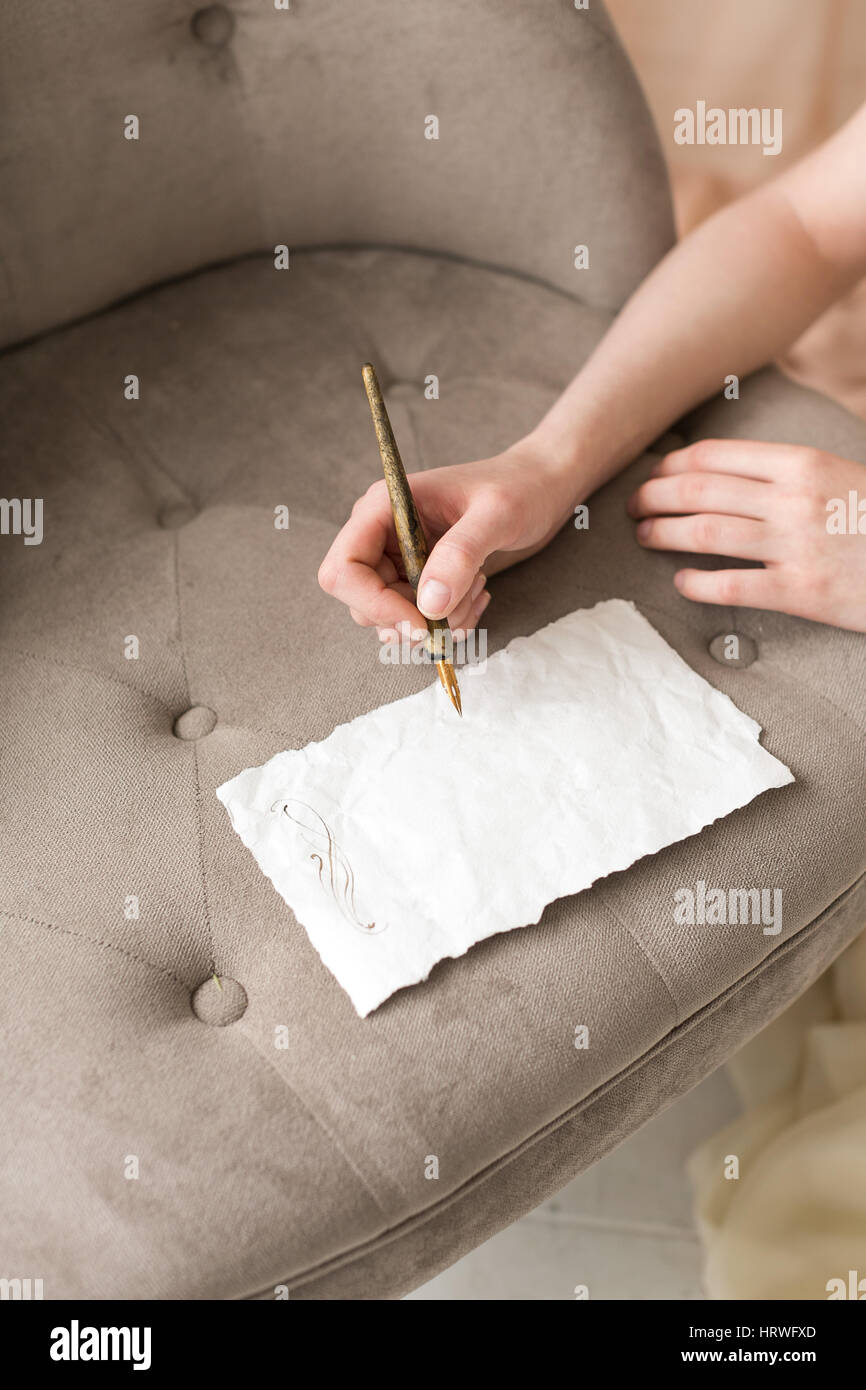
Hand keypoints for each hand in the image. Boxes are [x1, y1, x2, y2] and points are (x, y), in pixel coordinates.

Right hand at [318, 437, 575, 638]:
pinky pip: (419, 619)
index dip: (374, 604)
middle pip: (363, 602)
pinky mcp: (419, 578)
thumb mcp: (496, 516)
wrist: (541, 488)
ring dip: (438, 622)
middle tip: (460, 602)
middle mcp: (382, 534)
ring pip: (393, 618)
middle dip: (413, 617)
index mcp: (383, 508)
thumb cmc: (519, 488)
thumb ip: (460, 555)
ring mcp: (399, 559)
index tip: (421, 622)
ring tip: (477, 588)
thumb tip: (428, 605)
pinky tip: (478, 593)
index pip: (344, 570)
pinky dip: (450, 621)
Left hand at [627, 441, 865, 631]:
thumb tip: (733, 476)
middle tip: (633, 507)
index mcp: (802, 464)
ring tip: (643, 537)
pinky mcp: (800, 592)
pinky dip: (697, 583)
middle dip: (654, 496)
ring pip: (705, 533)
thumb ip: (790, 475)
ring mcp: (794, 546)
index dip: (672, 466)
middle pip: (699, 491)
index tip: (654, 475)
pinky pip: (732, 585)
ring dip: (663, 534)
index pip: (716, 457)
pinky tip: (681, 582)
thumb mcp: (840, 476)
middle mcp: (792, 500)